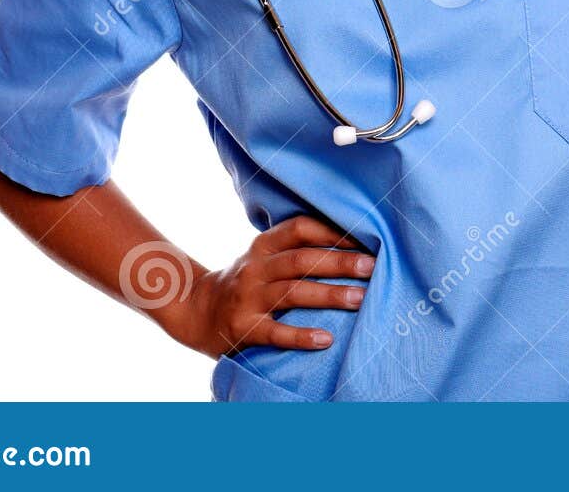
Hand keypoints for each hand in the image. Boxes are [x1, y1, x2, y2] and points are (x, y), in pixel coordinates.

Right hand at [170, 214, 373, 356]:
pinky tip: (326, 339)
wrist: (195, 311)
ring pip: (292, 292)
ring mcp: (248, 298)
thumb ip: (296, 248)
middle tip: (373, 267)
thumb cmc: (247, 282)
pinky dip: (301, 336)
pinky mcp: (242, 328)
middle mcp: (256, 268)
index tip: (366, 238)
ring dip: (329, 295)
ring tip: (360, 299)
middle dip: (340, 262)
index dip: (333, 231)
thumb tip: (354, 243)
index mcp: (264, 245)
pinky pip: (274, 332)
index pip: (301, 228)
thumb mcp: (264, 258)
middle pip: (302, 259)